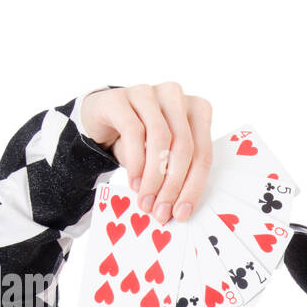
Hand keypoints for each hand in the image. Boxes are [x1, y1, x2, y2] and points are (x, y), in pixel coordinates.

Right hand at [80, 82, 213, 224]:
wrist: (102, 120)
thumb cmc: (141, 142)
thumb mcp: (165, 158)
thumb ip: (178, 174)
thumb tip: (181, 210)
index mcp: (198, 109)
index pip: (203, 153)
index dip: (194, 187)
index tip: (182, 214)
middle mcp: (176, 96)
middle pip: (184, 146)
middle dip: (173, 186)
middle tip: (161, 213)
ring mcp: (148, 92)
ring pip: (160, 138)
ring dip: (154, 177)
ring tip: (146, 202)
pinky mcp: (120, 96)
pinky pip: (133, 131)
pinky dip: (135, 162)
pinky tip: (134, 183)